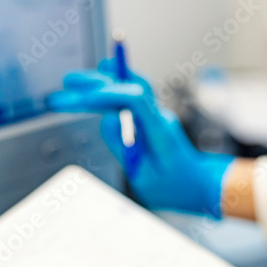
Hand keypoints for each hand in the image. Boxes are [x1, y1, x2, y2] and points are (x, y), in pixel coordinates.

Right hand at [47, 59, 233, 217]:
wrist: (198, 184)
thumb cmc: (174, 186)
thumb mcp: (145, 177)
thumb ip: (124, 148)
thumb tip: (107, 120)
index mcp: (159, 131)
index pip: (135, 99)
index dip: (110, 93)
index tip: (85, 98)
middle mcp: (158, 116)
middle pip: (128, 86)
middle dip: (96, 82)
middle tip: (68, 81)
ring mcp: (155, 114)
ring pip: (127, 86)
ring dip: (99, 81)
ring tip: (71, 81)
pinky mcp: (149, 117)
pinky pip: (128, 95)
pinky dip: (109, 88)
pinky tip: (91, 84)